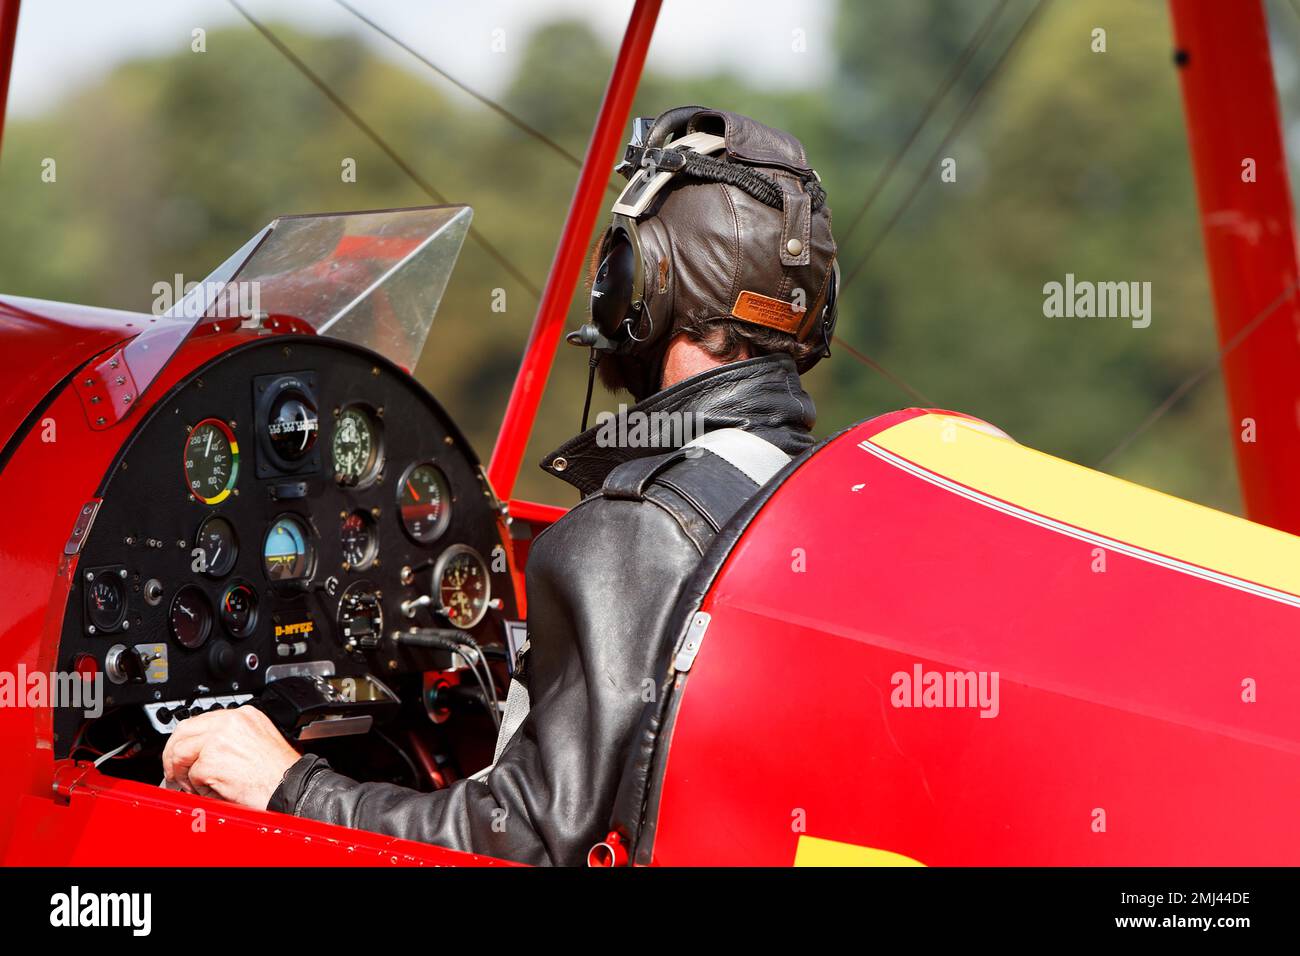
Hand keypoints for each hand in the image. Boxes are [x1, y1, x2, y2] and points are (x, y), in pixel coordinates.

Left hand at [162, 706, 301, 808]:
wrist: (292, 787)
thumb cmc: (281, 772)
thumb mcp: (258, 742)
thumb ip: (232, 739)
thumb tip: (202, 751)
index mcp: (243, 715)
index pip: (200, 720)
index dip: (186, 740)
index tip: (183, 755)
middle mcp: (230, 722)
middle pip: (184, 730)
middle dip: (173, 753)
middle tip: (175, 772)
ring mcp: (219, 739)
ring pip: (181, 751)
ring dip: (182, 771)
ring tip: (192, 785)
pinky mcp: (212, 760)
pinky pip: (191, 774)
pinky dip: (197, 787)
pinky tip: (211, 791)